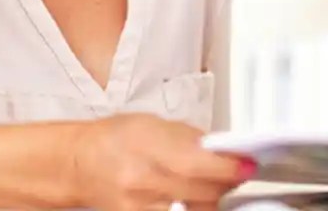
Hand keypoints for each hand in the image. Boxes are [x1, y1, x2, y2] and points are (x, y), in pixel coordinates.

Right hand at [68, 114, 253, 210]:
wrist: (81, 165)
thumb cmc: (115, 139)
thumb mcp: (156, 124)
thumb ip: (192, 139)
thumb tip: (225, 149)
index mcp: (147, 147)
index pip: (199, 164)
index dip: (229, 167)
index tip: (246, 164)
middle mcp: (142, 181)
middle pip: (202, 192)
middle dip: (225, 182)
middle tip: (233, 173)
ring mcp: (140, 207)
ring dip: (209, 199)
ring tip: (208, 185)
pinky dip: (191, 208)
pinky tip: (190, 198)